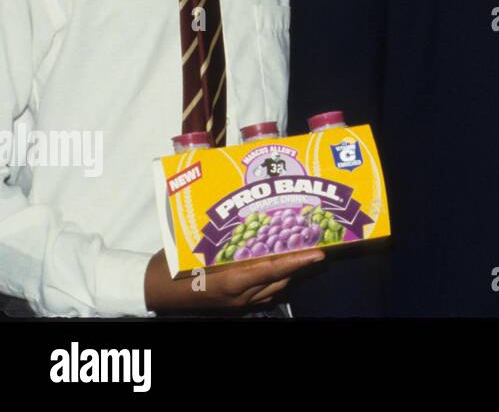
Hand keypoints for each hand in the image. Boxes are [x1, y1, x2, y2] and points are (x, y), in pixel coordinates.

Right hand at [144, 247, 323, 312]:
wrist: (151, 289)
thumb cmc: (172, 264)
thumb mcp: (201, 248)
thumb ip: (230, 240)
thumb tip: (256, 220)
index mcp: (232, 282)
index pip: (274, 270)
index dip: (299, 261)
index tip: (320, 253)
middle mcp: (240, 296)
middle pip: (279, 279)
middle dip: (298, 262)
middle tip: (313, 241)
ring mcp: (237, 304)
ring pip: (273, 287)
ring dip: (287, 270)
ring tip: (299, 248)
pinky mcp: (233, 305)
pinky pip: (263, 293)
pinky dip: (273, 278)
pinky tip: (275, 263)